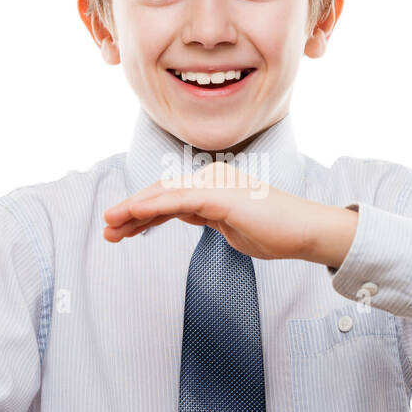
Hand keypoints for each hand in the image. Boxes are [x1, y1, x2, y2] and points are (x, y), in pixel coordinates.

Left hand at [102, 161, 358, 266]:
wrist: (305, 232)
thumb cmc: (275, 232)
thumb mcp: (229, 226)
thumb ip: (205, 216)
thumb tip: (183, 214)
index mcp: (213, 185)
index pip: (170, 198)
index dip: (143, 213)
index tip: (122, 230)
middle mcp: (211, 179)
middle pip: (162, 194)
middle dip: (132, 212)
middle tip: (107, 229)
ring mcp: (216, 185)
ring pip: (165, 195)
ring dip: (134, 210)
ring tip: (110, 224)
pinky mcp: (220, 197)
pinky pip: (179, 201)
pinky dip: (154, 207)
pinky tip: (133, 216)